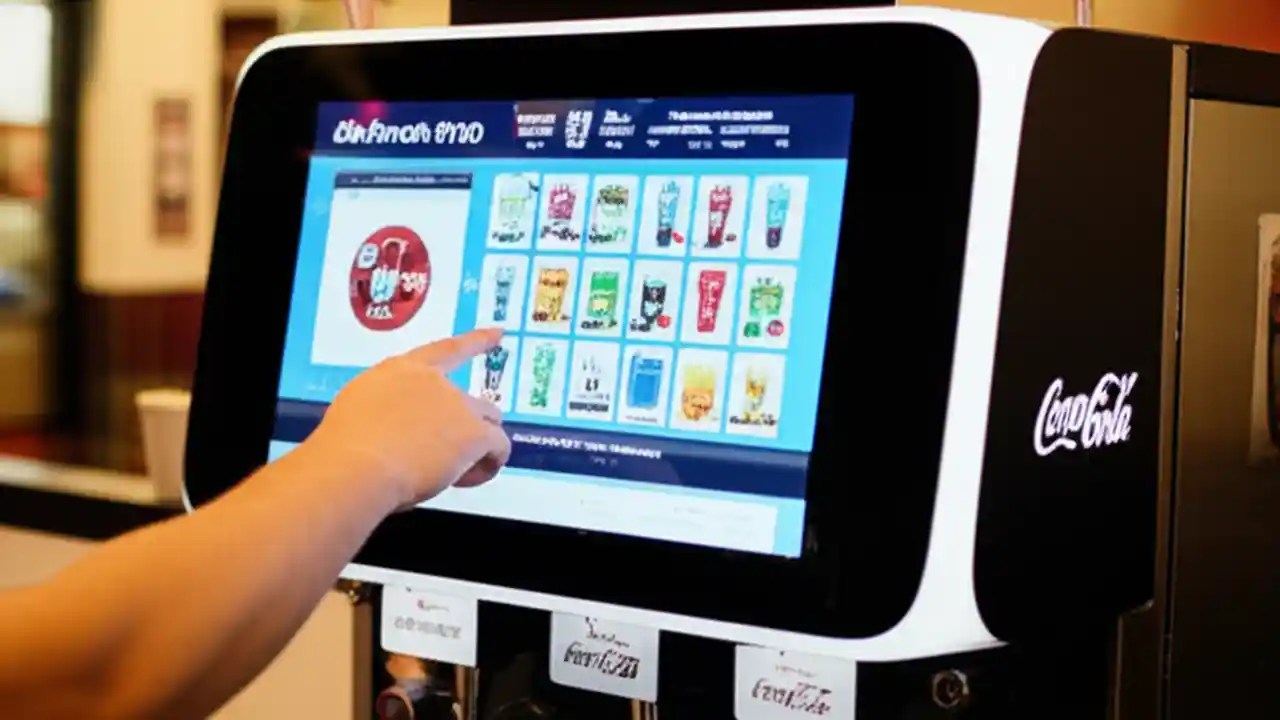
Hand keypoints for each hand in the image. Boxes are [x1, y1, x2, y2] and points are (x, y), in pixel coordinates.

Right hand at [309, 328, 511, 508]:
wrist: (356, 464)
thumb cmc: (344, 445)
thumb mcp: (360, 410)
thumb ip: (386, 410)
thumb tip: (394, 431)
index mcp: (401, 370)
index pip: (446, 351)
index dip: (475, 341)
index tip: (499, 333)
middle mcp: (435, 381)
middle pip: (470, 401)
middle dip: (464, 428)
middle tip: (442, 458)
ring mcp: (458, 405)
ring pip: (489, 423)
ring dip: (477, 446)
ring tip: (452, 473)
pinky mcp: (475, 433)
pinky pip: (498, 449)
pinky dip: (487, 467)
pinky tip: (464, 480)